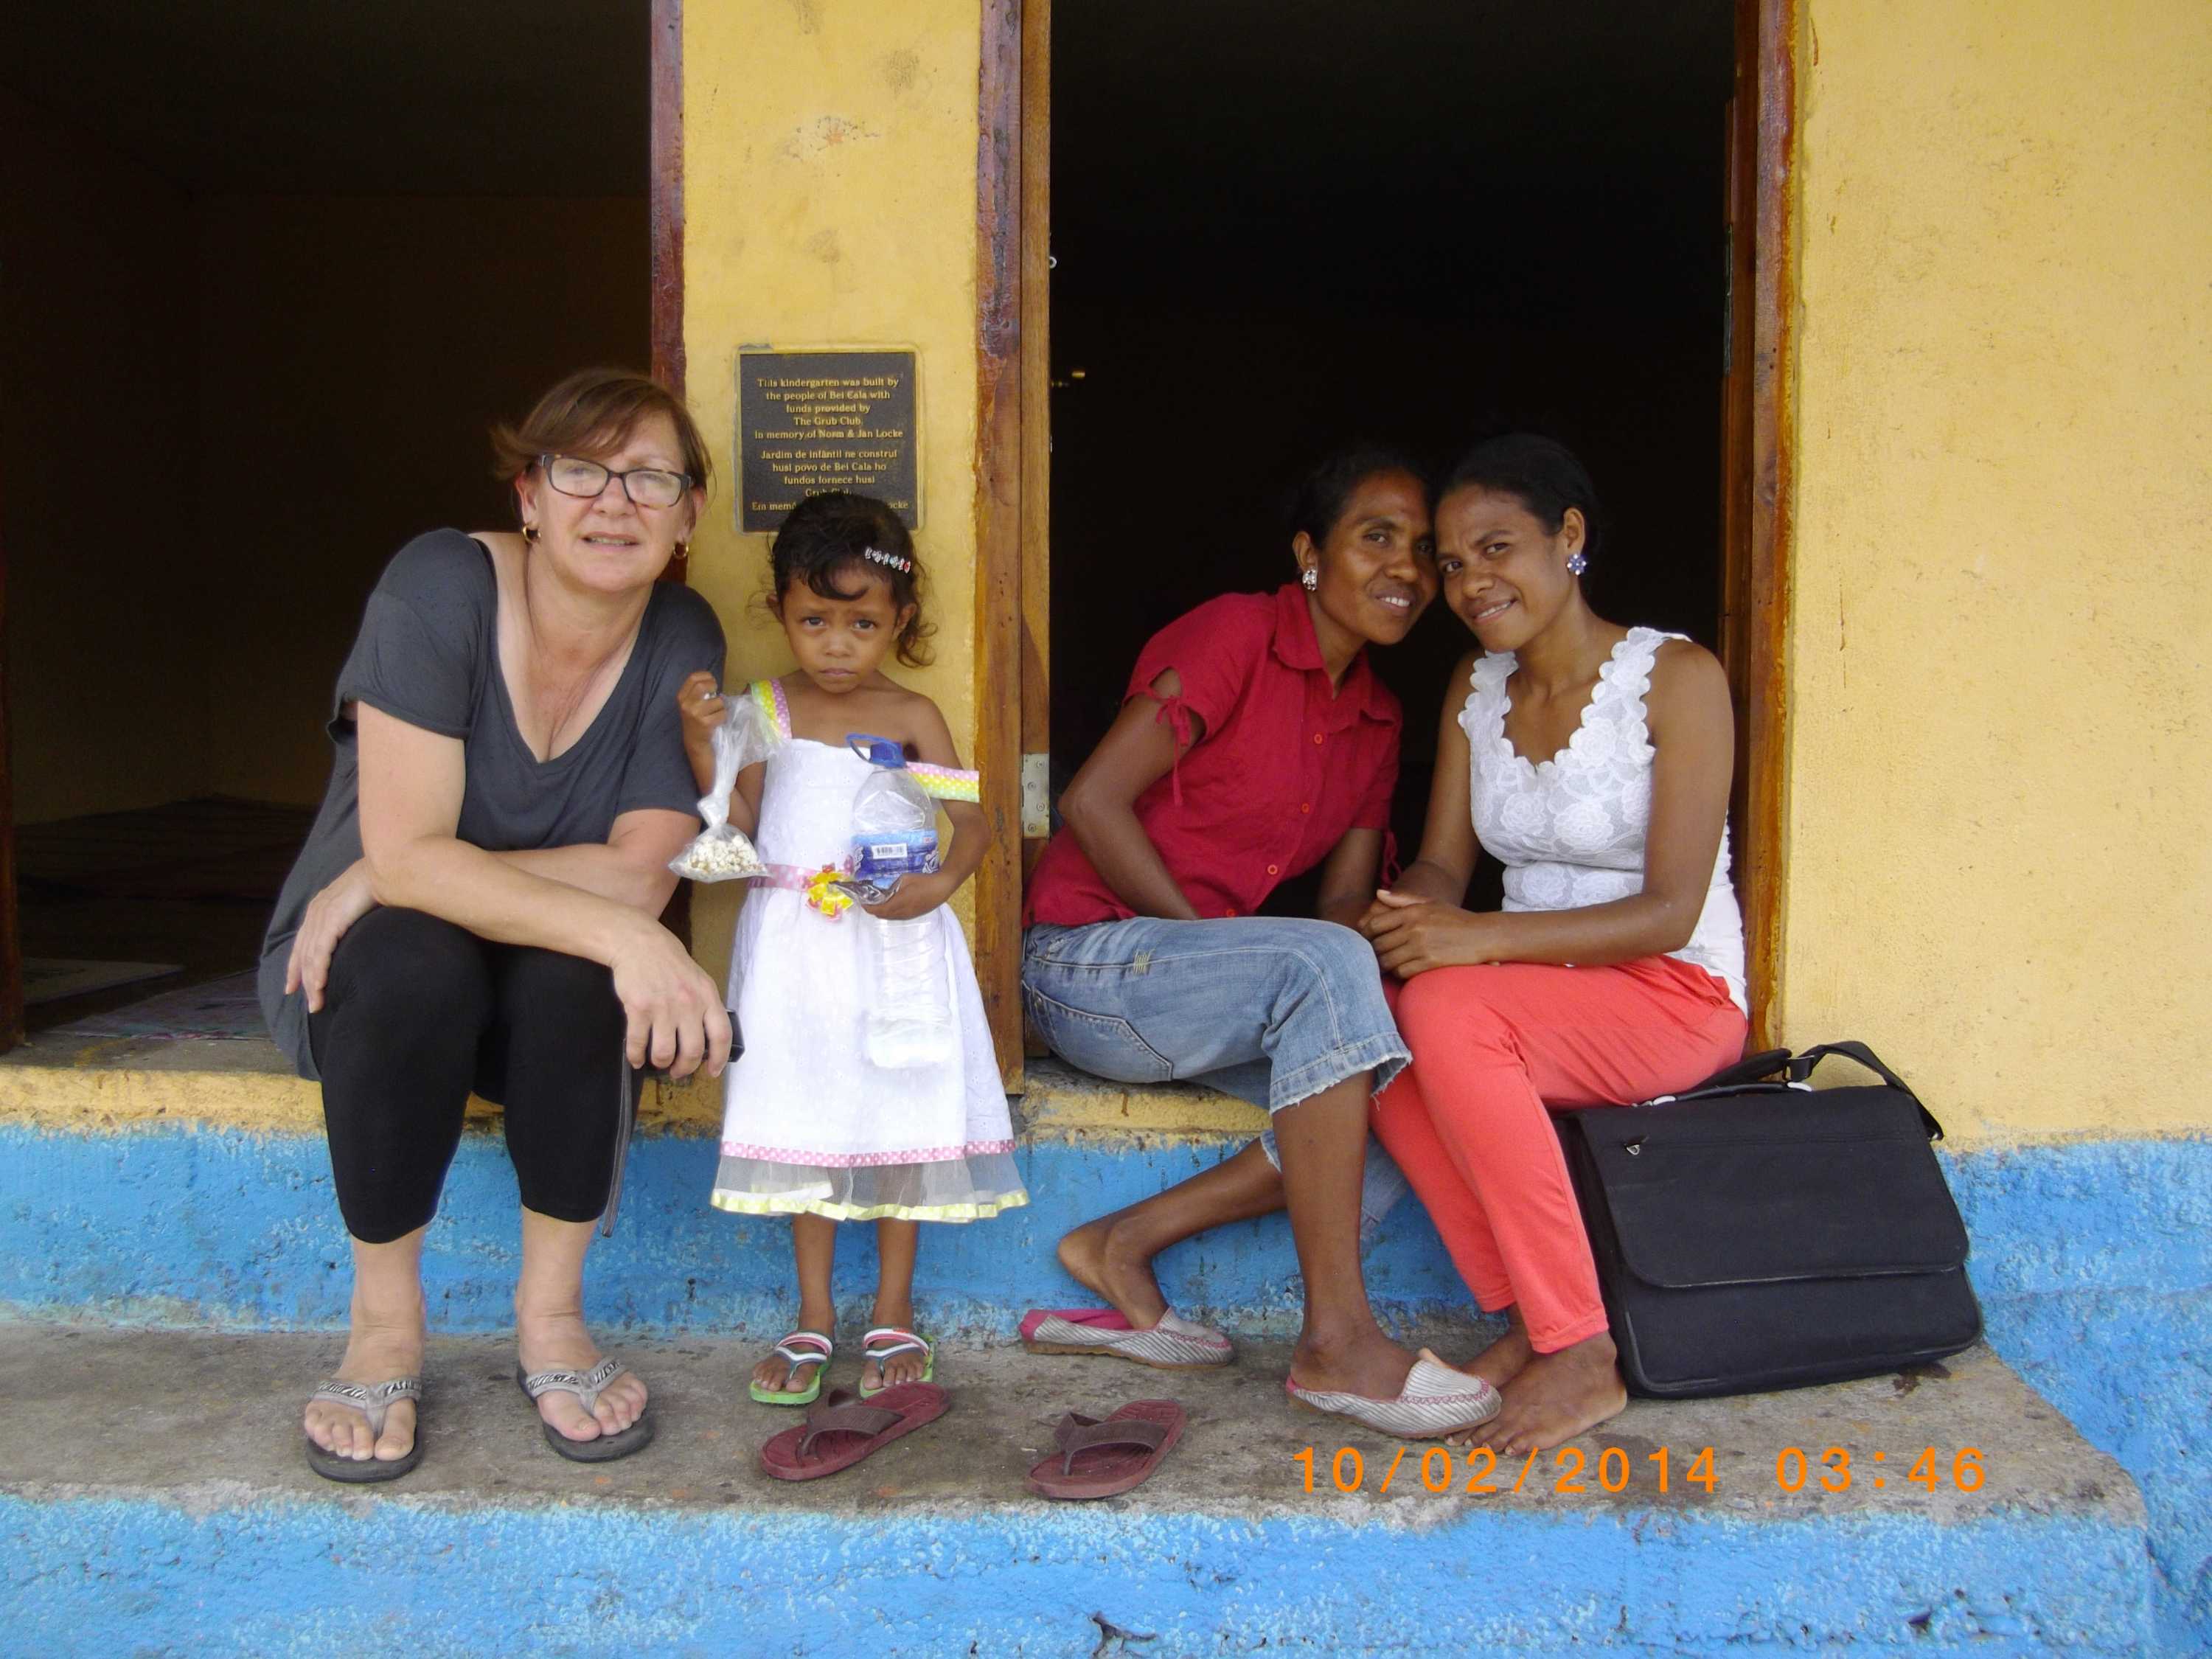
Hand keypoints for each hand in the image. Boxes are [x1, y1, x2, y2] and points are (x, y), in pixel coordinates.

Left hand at [285, 860, 378, 1011]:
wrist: (388, 868)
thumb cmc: (382, 882)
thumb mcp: (361, 901)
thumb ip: (354, 915)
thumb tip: (362, 930)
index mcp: (321, 906)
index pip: (303, 941)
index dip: (296, 965)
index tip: (293, 986)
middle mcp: (316, 911)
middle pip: (303, 953)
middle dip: (302, 981)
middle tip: (309, 1004)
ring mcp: (322, 915)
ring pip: (310, 957)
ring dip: (312, 984)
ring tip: (316, 1004)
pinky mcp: (331, 920)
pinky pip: (321, 952)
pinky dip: (318, 972)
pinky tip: (319, 987)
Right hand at [608, 915, 732, 1079]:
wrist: (639, 943)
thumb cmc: (670, 963)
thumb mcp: (699, 980)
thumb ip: (706, 1006)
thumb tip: (707, 1040)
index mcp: (707, 996)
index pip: (721, 1035)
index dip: (719, 1059)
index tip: (712, 1072)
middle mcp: (688, 1004)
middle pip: (693, 1050)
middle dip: (685, 1068)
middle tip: (678, 1071)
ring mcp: (663, 1007)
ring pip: (664, 1053)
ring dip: (661, 1063)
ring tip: (658, 1061)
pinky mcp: (638, 1008)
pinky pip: (638, 1043)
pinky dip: (635, 1057)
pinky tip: (635, 1058)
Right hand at [678, 670, 723, 766]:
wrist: (695, 741)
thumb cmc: (695, 719)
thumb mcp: (690, 703)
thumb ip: (696, 691)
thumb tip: (711, 679)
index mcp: (681, 697)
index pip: (693, 678)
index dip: (705, 676)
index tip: (711, 680)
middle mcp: (686, 704)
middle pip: (702, 686)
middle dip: (713, 686)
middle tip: (715, 692)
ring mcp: (695, 714)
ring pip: (718, 701)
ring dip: (721, 706)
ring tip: (714, 712)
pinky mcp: (706, 723)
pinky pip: (722, 713)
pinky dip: (723, 716)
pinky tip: (716, 720)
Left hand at [860, 869, 956, 921]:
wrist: (941, 888)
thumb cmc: (924, 881)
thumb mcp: (905, 878)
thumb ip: (893, 884)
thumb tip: (885, 889)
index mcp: (900, 902)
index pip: (879, 910)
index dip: (869, 908)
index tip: (862, 903)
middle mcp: (903, 912)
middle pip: (883, 916)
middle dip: (873, 910)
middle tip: (868, 902)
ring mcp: (909, 915)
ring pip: (890, 917)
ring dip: (881, 913)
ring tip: (877, 904)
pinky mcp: (913, 915)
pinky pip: (897, 917)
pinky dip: (889, 913)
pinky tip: (890, 905)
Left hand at [1360, 888, 1493, 977]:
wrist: (1483, 935)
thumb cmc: (1455, 918)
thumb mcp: (1430, 903)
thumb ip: (1402, 899)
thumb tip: (1377, 893)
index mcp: (1412, 912)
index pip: (1375, 924)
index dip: (1365, 934)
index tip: (1366, 939)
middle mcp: (1414, 929)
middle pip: (1379, 945)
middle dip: (1372, 952)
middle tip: (1372, 955)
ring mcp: (1422, 947)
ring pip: (1388, 961)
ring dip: (1384, 964)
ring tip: (1385, 963)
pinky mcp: (1429, 963)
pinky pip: (1402, 972)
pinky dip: (1398, 973)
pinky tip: (1402, 969)